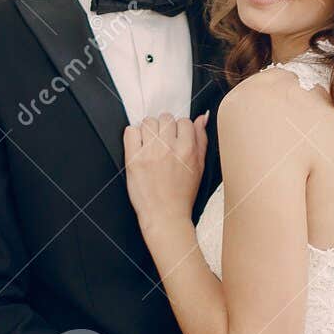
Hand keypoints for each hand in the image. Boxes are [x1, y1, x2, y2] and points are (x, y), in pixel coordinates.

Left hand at [123, 112, 207, 226]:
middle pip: (165, 118)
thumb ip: (201, 139)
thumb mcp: (200, 167)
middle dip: (165, 128)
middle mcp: (169, 149)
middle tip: (163, 143)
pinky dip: (133, 135)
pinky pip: (130, 132)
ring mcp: (150, 153)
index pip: (184, 121)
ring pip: (148, 122)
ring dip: (149, 130)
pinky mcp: (133, 159)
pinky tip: (139, 147)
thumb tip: (203, 117)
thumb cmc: (182, 195)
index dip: (180, 130)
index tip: (176, 139)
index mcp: (188, 150)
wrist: (165, 216)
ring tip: (151, 146)